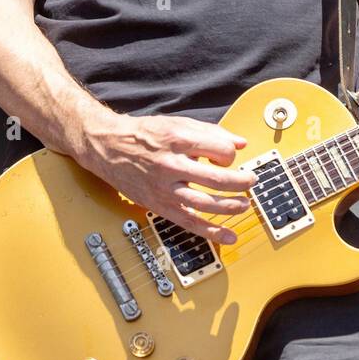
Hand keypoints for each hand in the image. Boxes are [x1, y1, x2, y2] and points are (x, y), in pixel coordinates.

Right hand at [82, 111, 257, 244]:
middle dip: (240, 182)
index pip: (219, 151)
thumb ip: (211, 132)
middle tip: (250, 182)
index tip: (228, 157)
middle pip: (215, 179)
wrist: (108, 147)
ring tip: (244, 205)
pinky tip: (228, 236)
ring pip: (205, 204)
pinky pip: (188, 222)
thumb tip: (240, 143)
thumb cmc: (144, 134)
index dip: (230, 155)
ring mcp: (164, 188)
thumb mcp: (178, 123)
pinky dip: (211, 232)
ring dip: (230, 207)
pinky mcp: (160, 206)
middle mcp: (171, 165)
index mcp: (178, 140)